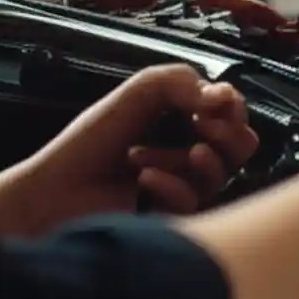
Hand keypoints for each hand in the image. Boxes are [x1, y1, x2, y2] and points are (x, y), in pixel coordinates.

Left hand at [0, 64, 258, 235]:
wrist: (54, 189)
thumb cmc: (92, 140)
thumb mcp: (138, 93)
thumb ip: (181, 82)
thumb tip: (224, 96)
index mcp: (185, 123)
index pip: (233, 115)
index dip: (232, 107)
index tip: (214, 101)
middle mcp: (191, 154)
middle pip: (243, 146)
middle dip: (229, 133)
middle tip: (202, 125)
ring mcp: (185, 188)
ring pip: (220, 174)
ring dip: (189, 159)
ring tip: (146, 154)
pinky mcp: (177, 217)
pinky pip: (196, 201)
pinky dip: (171, 184)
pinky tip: (142, 178)